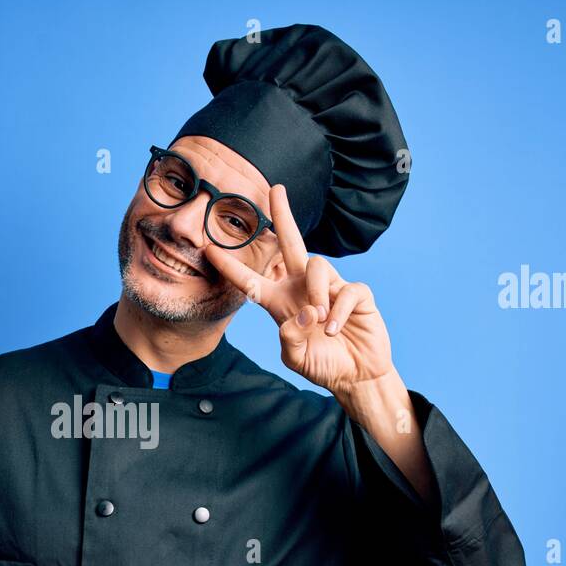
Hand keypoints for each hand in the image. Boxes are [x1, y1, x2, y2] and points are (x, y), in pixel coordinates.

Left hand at [204, 184, 394, 395]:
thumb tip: (304, 313)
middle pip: (290, 244)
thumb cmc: (323, 365)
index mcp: (280, 303)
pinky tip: (335, 329)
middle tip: (276, 190)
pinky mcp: (356, 294)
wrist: (356, 375)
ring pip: (317, 265)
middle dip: (284, 215)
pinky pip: (346, 289)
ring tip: (319, 320)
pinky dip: (338, 310)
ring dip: (316, 292)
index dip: (230, 267)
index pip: (251, 280)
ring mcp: (331, 287)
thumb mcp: (296, 359)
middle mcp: (303, 288)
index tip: (209, 250)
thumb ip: (289, 340)